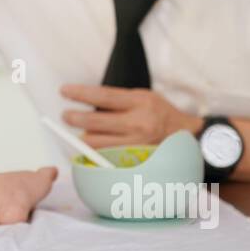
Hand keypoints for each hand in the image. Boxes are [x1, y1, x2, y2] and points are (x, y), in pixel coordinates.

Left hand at [60, 84, 202, 146]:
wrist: (186, 136)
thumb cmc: (159, 113)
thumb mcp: (142, 97)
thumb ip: (117, 100)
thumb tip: (85, 101)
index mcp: (140, 102)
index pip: (103, 96)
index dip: (80, 93)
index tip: (64, 91)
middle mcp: (138, 123)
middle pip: (95, 121)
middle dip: (74, 118)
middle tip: (65, 115)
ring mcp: (135, 144)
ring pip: (96, 143)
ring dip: (82, 137)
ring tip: (79, 131)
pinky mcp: (134, 160)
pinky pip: (104, 156)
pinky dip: (95, 150)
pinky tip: (92, 145)